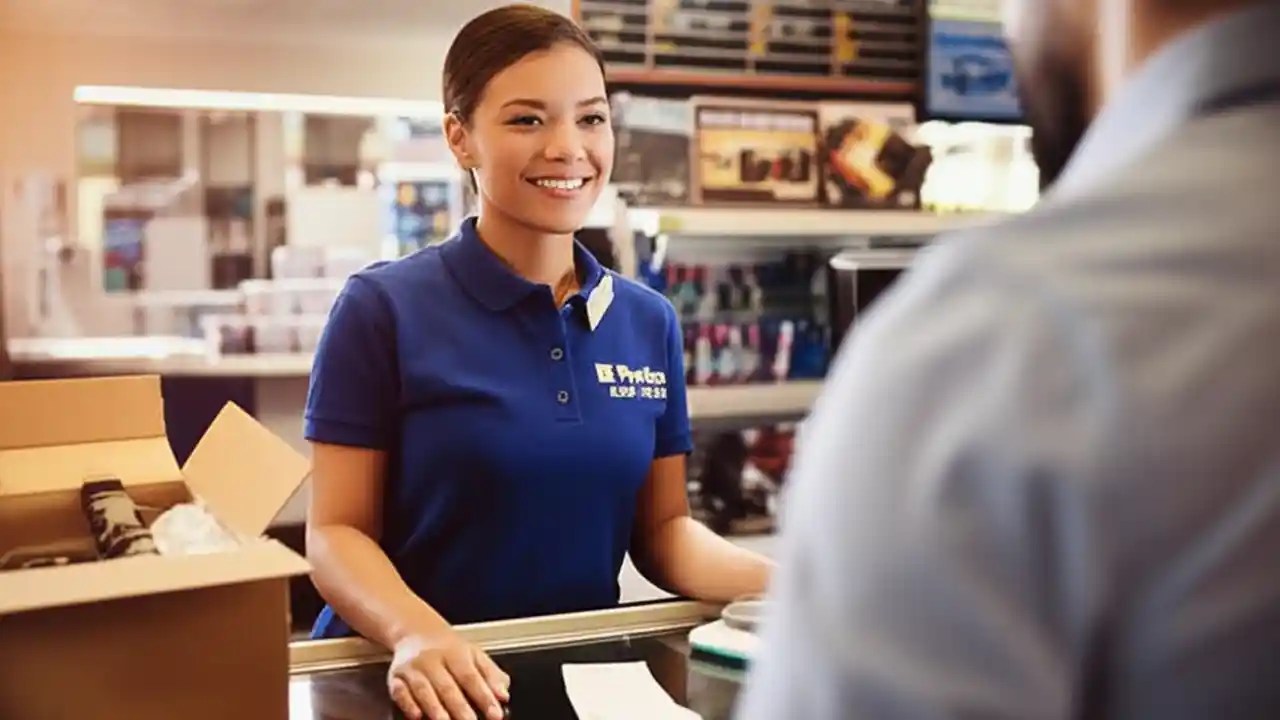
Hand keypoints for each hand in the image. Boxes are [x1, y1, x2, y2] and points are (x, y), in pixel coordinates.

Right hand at [387, 630, 509, 719]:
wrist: (416, 632)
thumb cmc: (450, 650)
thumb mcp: (474, 655)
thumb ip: (491, 675)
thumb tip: (503, 694)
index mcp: (456, 654)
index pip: (472, 677)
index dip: (484, 696)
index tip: (495, 714)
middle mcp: (433, 660)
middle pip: (448, 686)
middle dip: (460, 708)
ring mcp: (413, 668)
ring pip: (424, 690)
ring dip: (435, 709)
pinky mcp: (395, 677)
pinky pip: (399, 691)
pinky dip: (407, 704)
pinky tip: (416, 716)